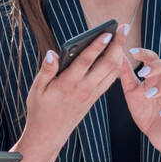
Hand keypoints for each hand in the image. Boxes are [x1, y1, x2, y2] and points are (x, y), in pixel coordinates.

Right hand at [23, 23, 130, 152]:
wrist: (49, 134)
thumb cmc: (39, 109)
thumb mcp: (36, 89)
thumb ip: (46, 70)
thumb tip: (52, 53)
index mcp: (68, 84)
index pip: (86, 61)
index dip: (98, 45)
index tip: (107, 32)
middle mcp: (84, 89)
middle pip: (107, 63)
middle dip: (117, 44)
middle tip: (123, 27)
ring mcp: (92, 94)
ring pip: (113, 71)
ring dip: (120, 53)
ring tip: (122, 36)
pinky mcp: (95, 98)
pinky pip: (110, 80)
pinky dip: (117, 66)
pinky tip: (118, 55)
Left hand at [118, 48, 160, 156]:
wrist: (157, 134)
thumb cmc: (145, 110)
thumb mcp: (131, 93)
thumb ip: (126, 76)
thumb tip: (118, 56)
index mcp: (157, 77)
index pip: (155, 59)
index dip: (146, 54)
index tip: (132, 52)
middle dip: (159, 66)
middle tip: (142, 74)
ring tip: (148, 94)